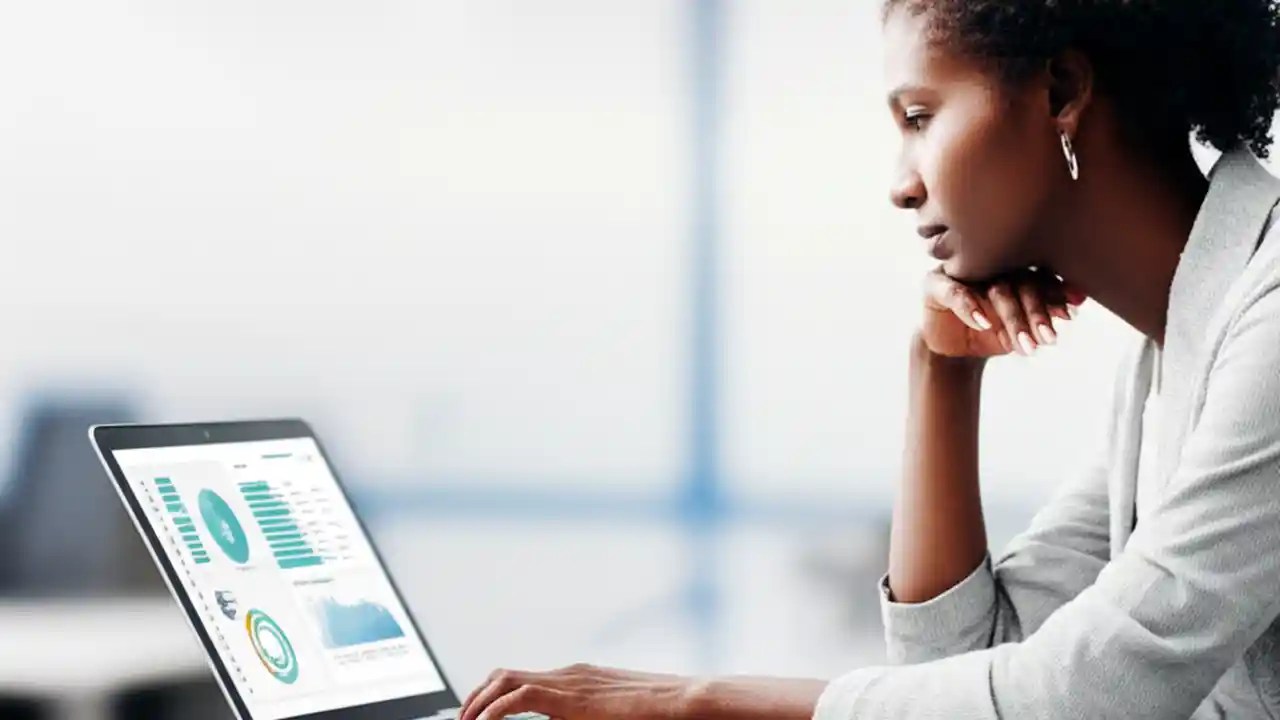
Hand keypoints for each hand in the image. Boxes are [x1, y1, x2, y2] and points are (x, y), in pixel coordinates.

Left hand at [460, 663, 694, 719]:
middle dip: (475, 696)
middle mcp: (566, 673)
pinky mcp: (572, 695)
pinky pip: (520, 697)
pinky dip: (495, 711)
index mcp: (574, 677)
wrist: (680, 699)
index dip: (491, 695)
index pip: (521, 678)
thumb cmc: (653, 712)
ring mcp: (569, 680)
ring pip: (505, 679)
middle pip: (504, 674)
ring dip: (479, 702)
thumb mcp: (611, 714)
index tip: (476, 715)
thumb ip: (581, 717)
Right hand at [920, 265, 1085, 358]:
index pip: (1040, 277)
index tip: (1069, 316)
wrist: (953, 351)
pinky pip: (955, 292)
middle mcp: (991, 263)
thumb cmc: (991, 333)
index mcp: (1015, 267)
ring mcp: (963, 271)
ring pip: (995, 288)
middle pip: (1021, 282)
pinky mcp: (935, 284)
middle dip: (1037, 313)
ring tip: (1024, 345)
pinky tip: (984, 325)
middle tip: (1048, 339)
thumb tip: (1077, 305)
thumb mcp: (1021, 328)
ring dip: (1012, 317)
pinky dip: (970, 308)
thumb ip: (1043, 314)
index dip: (1056, 295)